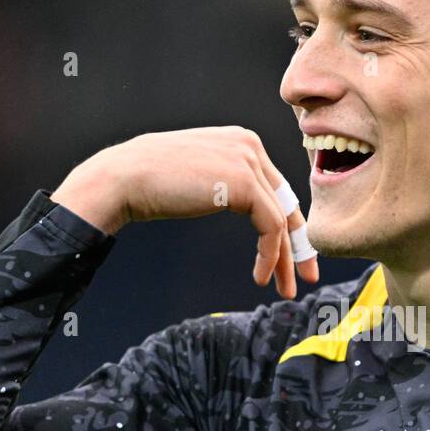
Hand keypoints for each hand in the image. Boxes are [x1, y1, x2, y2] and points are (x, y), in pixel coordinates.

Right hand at [51, 126, 318, 297]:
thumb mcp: (202, 176)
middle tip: (304, 277)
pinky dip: (270, 255)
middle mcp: (250, 146)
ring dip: (285, 258)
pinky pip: (271, 226)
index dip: (289, 226)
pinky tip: (260, 276)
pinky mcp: (245, 183)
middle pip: (286, 202)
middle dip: (298, 244)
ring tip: (283, 288)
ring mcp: (249, 161)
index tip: (294, 258)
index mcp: (241, 142)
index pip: (276, 189)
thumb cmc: (151, 182)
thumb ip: (228, 183)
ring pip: (282, 218)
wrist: (124, 178)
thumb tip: (249, 206)